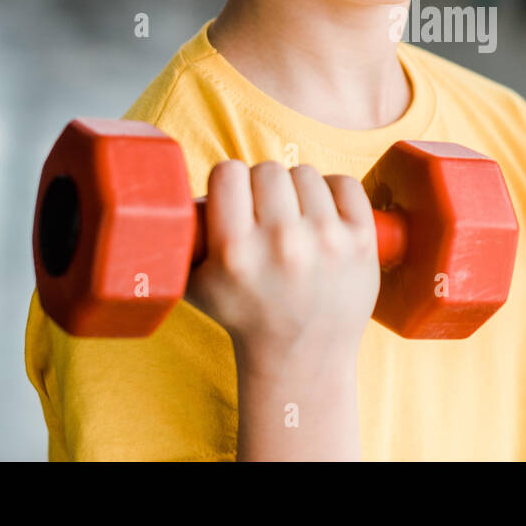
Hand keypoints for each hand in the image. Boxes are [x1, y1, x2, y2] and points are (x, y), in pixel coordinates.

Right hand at [184, 159, 380, 369]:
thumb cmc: (248, 316)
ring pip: (304, 173)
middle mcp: (283, 243)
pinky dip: (333, 192)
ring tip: (294, 218)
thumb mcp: (196, 286)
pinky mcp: (362, 240)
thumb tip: (163, 197)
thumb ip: (179, 242)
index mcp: (237, 253)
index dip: (228, 182)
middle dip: (262, 187)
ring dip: (297, 190)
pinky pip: (344, 183)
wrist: (304, 355)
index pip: (228, 172)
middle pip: (267, 169)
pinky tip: (323, 214)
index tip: (233, 198)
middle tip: (264, 213)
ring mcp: (327, 241)